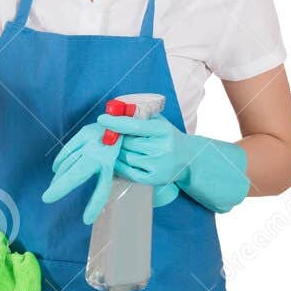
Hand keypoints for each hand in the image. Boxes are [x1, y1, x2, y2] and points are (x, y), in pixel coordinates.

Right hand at [41, 122, 120, 224]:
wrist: (133, 115)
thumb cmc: (129, 141)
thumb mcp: (124, 158)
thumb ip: (108, 170)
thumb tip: (92, 182)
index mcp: (112, 161)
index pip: (102, 187)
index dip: (94, 204)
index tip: (86, 220)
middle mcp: (99, 152)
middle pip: (76, 173)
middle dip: (60, 187)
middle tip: (47, 198)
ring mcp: (90, 141)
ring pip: (70, 163)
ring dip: (60, 177)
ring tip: (53, 190)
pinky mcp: (85, 133)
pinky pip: (69, 150)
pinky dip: (61, 161)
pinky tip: (57, 170)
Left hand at [100, 113, 248, 213]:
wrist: (188, 159)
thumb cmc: (167, 137)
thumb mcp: (159, 122)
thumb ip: (139, 115)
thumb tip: (115, 111)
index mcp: (163, 131)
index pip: (135, 126)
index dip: (116, 123)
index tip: (102, 119)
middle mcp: (162, 149)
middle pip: (127, 143)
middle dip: (114, 138)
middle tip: (106, 134)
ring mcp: (157, 165)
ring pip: (124, 157)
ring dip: (115, 152)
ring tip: (113, 147)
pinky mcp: (152, 179)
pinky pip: (126, 171)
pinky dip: (117, 164)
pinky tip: (116, 158)